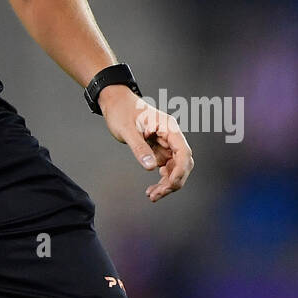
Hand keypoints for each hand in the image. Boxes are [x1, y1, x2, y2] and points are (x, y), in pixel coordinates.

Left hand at [99, 88, 193, 202]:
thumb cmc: (121, 110)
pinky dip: (161, 179)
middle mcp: (171, 136)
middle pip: (182, 163)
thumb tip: (151, 167)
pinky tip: (152, 190)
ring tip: (152, 195)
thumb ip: (139, 148)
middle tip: (156, 195)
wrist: (114, 102)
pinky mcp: (159, 148)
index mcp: (169, 127)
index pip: (183, 152)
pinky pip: (166, 167)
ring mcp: (166, 143)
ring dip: (167, 183)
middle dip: (173, 181)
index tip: (170, 184)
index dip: (181, 170)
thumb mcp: (127, 130)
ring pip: (175, 168)